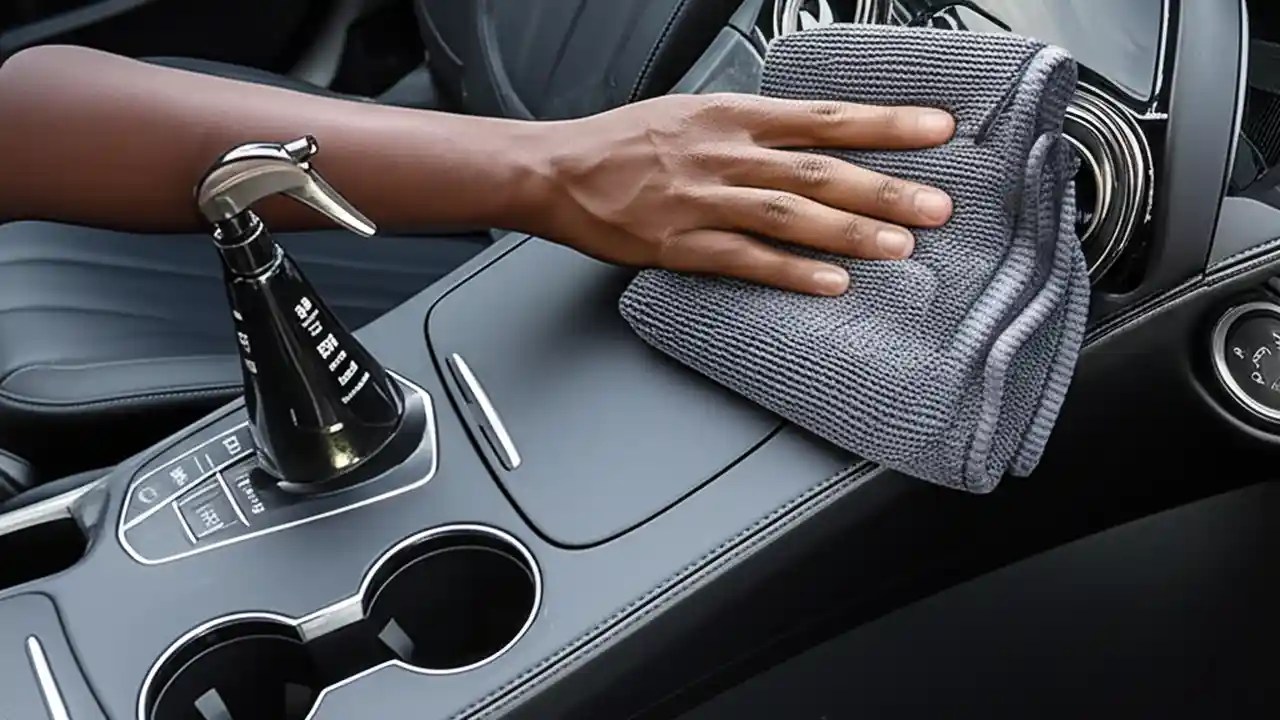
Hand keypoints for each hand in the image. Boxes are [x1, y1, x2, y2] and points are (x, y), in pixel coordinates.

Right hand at [527, 93, 954, 295]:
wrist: (557, 170)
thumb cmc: (623, 142)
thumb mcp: (694, 111)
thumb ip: (755, 124)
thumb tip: (813, 134)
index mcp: (732, 115)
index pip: (824, 117)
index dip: (884, 123)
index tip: (936, 129)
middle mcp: (725, 154)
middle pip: (818, 169)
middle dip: (884, 186)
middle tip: (937, 205)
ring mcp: (703, 200)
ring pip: (789, 214)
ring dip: (849, 230)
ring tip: (900, 246)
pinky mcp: (680, 243)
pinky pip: (744, 259)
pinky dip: (790, 272)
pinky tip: (830, 283)